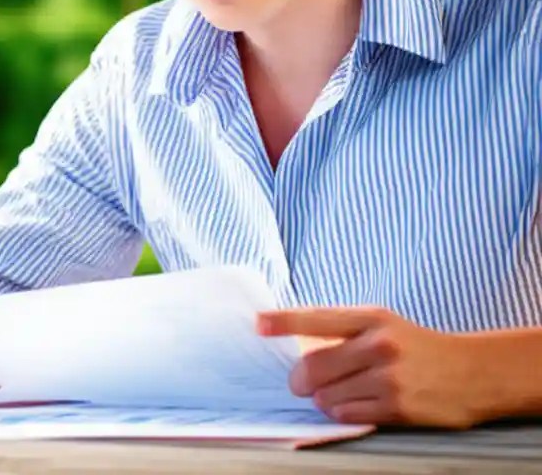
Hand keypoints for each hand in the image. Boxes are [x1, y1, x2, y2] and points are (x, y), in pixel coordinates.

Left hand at [257, 306, 485, 427]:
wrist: (473, 372)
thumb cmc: (417, 347)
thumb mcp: (382, 325)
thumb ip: (341, 332)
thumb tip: (294, 345)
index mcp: (371, 318)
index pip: (317, 318)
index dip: (284, 322)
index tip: (258, 324)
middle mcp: (379, 345)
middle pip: (311, 367)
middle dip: (300, 380)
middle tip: (303, 383)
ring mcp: (389, 378)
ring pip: (325, 396)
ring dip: (325, 399)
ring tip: (346, 392)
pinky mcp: (397, 407)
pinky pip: (346, 415)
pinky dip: (343, 413)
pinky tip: (360, 404)